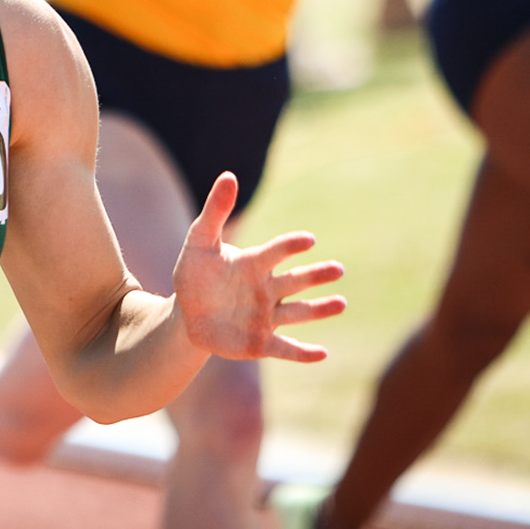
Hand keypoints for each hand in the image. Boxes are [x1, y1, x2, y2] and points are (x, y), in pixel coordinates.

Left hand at [170, 172, 345, 361]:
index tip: (307, 240)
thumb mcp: (199, 241)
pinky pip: (285, 348)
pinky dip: (303, 353)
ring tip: (341, 303)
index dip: (290, 245)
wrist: (188, 314)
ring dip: (319, 309)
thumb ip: (214, 211)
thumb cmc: (196, 275)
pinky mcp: (261, 342)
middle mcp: (267, 290)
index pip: (276, 252)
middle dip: (316, 276)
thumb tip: (229, 175)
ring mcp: (266, 317)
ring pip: (298, 313)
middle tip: (337, 269)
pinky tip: (322, 353)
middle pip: (295, 281)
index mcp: (254, 264)